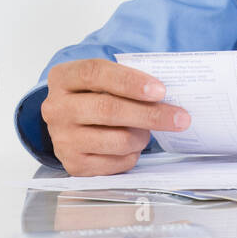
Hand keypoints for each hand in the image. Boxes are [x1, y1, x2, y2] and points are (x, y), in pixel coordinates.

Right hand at [41, 59, 191, 175]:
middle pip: (108, 109)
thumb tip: (166, 97)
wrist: (72, 127)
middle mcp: (56, 108)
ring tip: (146, 133)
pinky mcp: (74, 164)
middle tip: (179, 117)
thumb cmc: (95, 98)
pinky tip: (132, 147)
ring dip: (142, 137)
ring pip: (116, 139)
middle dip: (149, 114)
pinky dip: (133, 155)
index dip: (130, 81)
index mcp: (62, 78)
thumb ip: (126, 82)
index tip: (160, 90)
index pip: (95, 73)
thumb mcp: (103, 82)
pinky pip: (116, 162)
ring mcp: (62, 139)